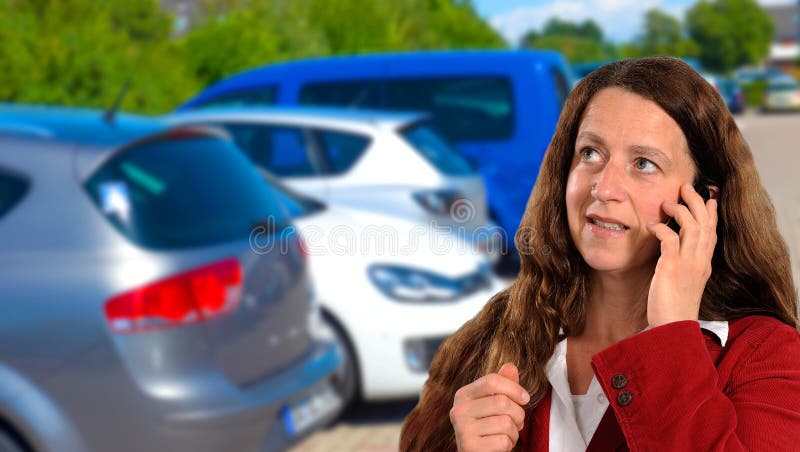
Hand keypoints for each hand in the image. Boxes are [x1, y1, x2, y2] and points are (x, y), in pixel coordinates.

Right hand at [450, 363, 529, 451]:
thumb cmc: (488, 428)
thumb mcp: (495, 404)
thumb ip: (503, 385)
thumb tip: (511, 366)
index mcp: (463, 395)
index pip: (491, 380)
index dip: (514, 388)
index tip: (525, 398)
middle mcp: (458, 410)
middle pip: (502, 402)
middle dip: (518, 414)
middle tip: (517, 422)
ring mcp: (462, 429)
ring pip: (505, 423)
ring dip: (514, 432)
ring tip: (507, 435)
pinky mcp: (469, 447)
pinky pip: (503, 441)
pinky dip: (508, 445)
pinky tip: (500, 445)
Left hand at [645, 183, 717, 326]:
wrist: (673, 328)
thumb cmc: (673, 307)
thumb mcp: (682, 282)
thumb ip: (680, 264)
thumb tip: (670, 250)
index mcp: (704, 264)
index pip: (712, 233)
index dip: (711, 213)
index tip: (709, 197)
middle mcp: (700, 261)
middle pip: (705, 223)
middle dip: (697, 202)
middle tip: (686, 187)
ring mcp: (688, 263)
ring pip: (692, 226)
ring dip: (680, 210)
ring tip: (667, 202)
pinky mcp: (672, 267)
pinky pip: (670, 239)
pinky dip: (661, 228)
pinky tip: (651, 225)